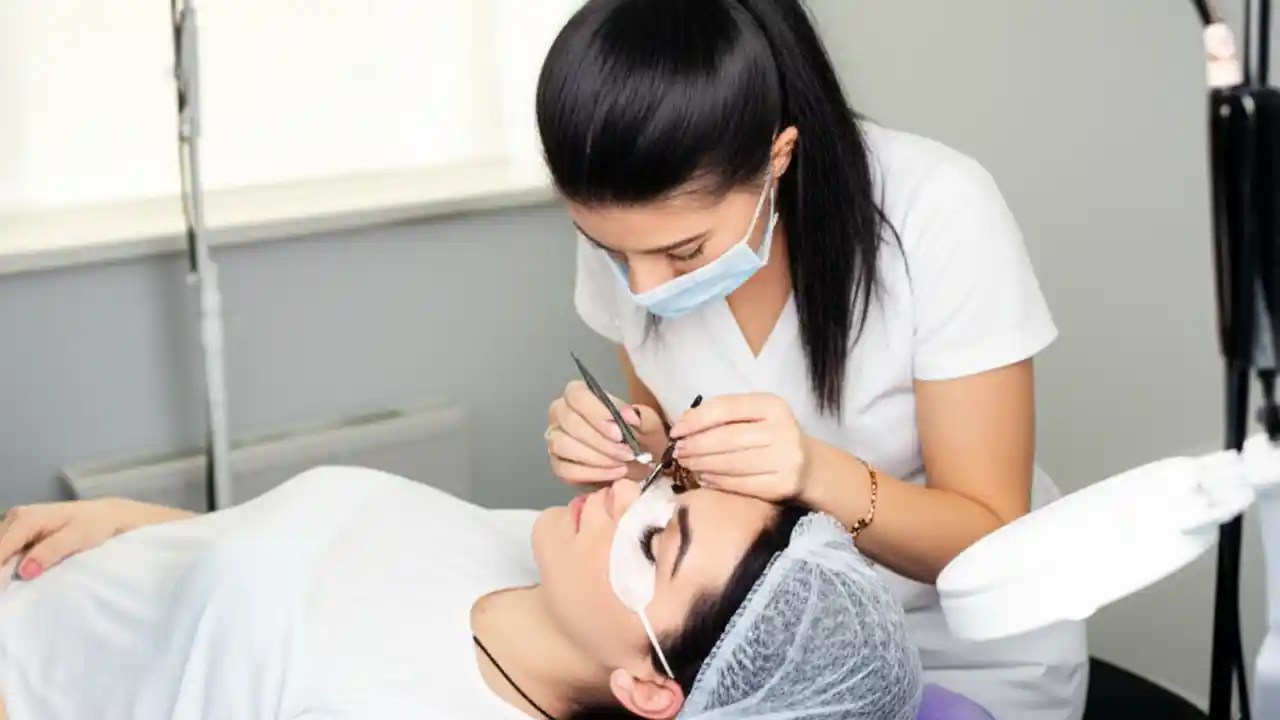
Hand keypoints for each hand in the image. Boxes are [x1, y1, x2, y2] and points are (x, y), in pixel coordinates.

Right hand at [0, 498, 188, 580]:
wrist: (106, 515)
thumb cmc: (95, 525)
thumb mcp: (79, 537)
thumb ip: (52, 551)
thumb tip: (25, 571)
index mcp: (27, 518)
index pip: (0, 548)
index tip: (0, 590)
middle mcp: (15, 517)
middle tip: (6, 591)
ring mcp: (15, 523)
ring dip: (1, 568)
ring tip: (7, 587)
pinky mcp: (18, 531)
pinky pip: (4, 548)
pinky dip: (4, 563)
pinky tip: (9, 578)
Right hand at [546, 380, 668, 483]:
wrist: (638, 462)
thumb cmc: (640, 437)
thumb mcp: (649, 424)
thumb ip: (642, 416)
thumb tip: (630, 416)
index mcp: (579, 395)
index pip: (577, 395)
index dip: (597, 413)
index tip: (620, 431)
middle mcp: (561, 413)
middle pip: (570, 422)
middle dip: (601, 440)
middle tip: (626, 452)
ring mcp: (555, 440)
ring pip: (564, 445)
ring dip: (597, 457)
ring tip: (622, 463)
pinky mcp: (558, 465)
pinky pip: (566, 470)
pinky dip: (593, 473)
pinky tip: (614, 473)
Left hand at [669, 393, 809, 502]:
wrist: (809, 465)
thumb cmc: (771, 436)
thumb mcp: (754, 416)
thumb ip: (723, 414)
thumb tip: (684, 422)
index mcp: (772, 405)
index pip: (726, 408)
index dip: (696, 420)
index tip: (676, 431)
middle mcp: (782, 430)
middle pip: (726, 438)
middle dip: (696, 446)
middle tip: (678, 452)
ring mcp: (785, 459)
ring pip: (731, 463)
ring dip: (702, 465)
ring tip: (687, 465)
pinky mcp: (783, 485)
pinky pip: (740, 484)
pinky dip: (717, 482)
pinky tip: (705, 479)